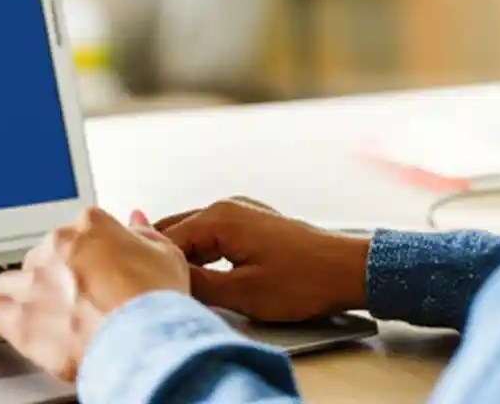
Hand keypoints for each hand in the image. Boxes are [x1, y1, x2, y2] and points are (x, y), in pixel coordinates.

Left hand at [0, 207, 188, 381]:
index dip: (85, 254)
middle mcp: (57, 246)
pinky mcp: (18, 318)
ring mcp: (34, 281)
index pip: (78, 231)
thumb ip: (146, 233)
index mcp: (89, 226)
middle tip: (68, 296)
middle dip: (51, 275)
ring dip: (16, 293)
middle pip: (42, 256)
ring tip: (18, 304)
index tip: (92, 267)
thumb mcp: (166, 255)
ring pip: (12, 281)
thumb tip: (136, 219)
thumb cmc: (155, 302)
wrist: (143, 339)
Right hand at [156, 197, 370, 322]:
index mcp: (219, 218)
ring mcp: (241, 212)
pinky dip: (200, 253)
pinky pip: (212, 235)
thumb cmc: (304, 281)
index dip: (155, 268)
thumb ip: (198, 285)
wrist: (348, 270)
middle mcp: (226, 207)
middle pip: (174, 230)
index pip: (164, 241)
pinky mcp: (253, 224)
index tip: (151, 291)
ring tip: (174, 283)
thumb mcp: (243, 293)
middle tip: (153, 284)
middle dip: (161, 256)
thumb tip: (166, 280)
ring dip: (181, 256)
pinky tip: (200, 274)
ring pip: (192, 233)